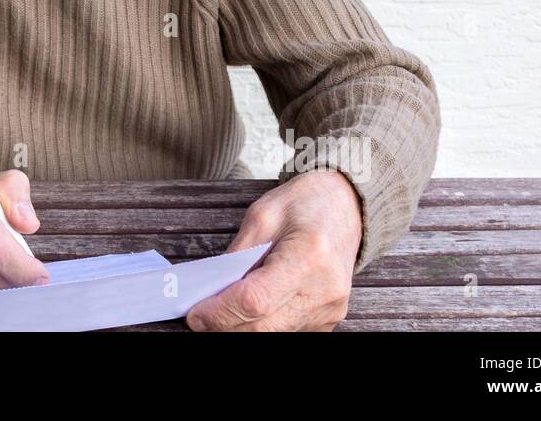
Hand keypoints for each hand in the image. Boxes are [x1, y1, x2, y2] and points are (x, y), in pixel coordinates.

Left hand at [186, 168, 362, 331]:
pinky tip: (246, 312)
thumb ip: (236, 255)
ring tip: (220, 311)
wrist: (345, 207)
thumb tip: (211, 291)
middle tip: (199, 318)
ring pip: (274, 334)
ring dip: (240, 327)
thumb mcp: (262, 215)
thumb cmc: (304, 205)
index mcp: (309, 255)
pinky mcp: (327, 319)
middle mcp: (325, 289)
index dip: (220, 312)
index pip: (255, 300)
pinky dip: (261, 325)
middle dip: (224, 324)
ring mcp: (330, 309)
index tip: (195, 314)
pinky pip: (286, 332)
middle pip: (264, 326)